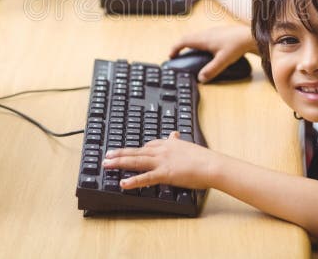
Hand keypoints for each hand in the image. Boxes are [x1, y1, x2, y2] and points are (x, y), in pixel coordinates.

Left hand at [102, 131, 217, 189]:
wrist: (211, 164)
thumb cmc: (203, 158)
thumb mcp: (188, 146)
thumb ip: (177, 142)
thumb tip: (174, 134)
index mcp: (167, 144)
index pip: (148, 145)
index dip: (136, 150)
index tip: (127, 152)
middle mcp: (161, 150)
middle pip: (136, 152)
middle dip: (120, 154)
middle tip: (106, 156)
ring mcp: (161, 162)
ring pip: (136, 161)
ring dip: (119, 163)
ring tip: (107, 165)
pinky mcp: (164, 174)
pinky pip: (145, 178)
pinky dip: (133, 181)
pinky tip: (122, 183)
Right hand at [170, 25, 257, 81]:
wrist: (250, 35)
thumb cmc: (237, 46)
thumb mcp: (223, 61)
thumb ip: (211, 70)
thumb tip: (200, 78)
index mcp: (204, 39)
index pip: (184, 41)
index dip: (175, 48)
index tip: (171, 56)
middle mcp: (206, 33)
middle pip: (188, 38)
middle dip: (180, 46)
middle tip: (176, 54)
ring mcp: (212, 31)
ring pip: (196, 36)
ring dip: (189, 43)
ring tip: (188, 52)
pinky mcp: (219, 32)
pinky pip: (203, 36)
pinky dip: (198, 42)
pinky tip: (205, 49)